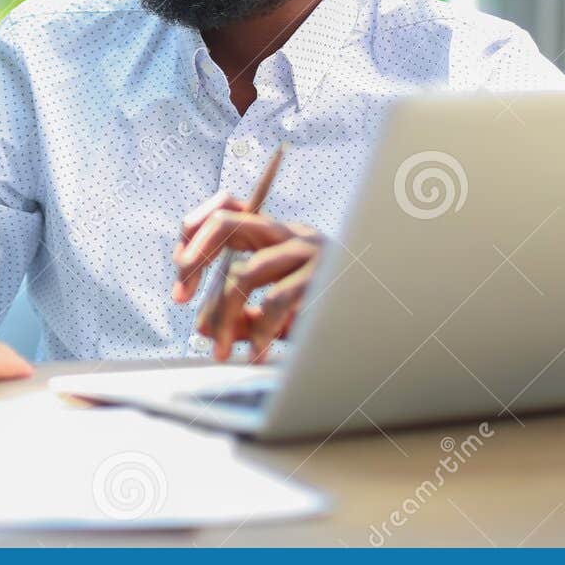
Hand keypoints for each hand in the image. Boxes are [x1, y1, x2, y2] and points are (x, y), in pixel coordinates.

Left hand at [170, 191, 325, 362]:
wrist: (385, 320)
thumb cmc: (327, 313)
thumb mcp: (276, 311)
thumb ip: (242, 315)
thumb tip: (203, 328)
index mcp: (276, 232)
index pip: (224, 208)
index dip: (193, 234)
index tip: (180, 275)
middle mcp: (290, 233)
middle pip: (225, 222)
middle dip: (195, 258)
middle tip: (179, 299)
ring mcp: (308, 253)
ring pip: (244, 273)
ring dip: (223, 316)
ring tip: (219, 352)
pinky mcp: (322, 279)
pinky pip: (276, 303)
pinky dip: (260, 333)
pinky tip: (257, 356)